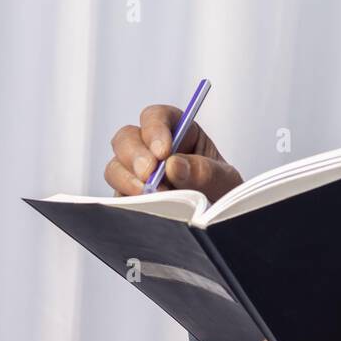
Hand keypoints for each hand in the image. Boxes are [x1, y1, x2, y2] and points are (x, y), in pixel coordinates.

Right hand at [104, 104, 242, 200]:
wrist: (217, 223)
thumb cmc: (222, 195)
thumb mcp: (225, 181)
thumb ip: (204, 172)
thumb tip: (173, 165)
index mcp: (179, 133)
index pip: (157, 117)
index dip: (155, 129)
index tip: (163, 152)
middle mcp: (152, 150)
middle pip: (127, 138)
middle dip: (135, 156)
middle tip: (150, 176)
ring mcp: (137, 174)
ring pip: (115, 167)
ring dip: (129, 181)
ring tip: (155, 197)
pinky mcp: (128, 197)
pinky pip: (116, 195)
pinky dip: (127, 201)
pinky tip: (146, 208)